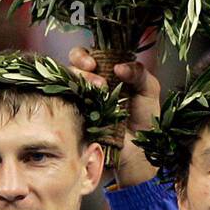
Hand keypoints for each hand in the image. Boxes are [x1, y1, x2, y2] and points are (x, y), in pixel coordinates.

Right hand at [68, 46, 159, 187]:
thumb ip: (139, 73)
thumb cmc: (146, 121)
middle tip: (100, 83)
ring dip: (77, 82)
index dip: (84, 55)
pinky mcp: (72, 119)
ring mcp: (78, 101)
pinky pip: (60, 104)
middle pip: (70, 66)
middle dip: (80, 68)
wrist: (140, 154)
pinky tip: (81, 105)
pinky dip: (67, 100)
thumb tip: (119, 66)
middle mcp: (88, 84)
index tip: (93, 63)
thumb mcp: (149, 91)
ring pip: (63, 82)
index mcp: (105, 73)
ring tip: (97, 92)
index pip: (86, 55)